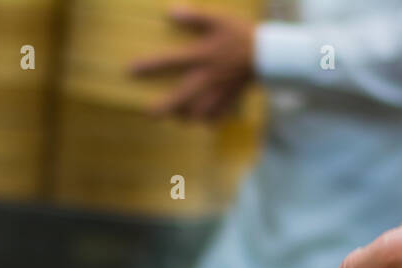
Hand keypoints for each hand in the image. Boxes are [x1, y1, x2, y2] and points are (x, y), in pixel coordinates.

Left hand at [129, 6, 255, 119]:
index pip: (169, 62)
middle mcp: (206, 78)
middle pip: (180, 98)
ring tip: (178, 117)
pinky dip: (209, 120)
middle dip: (164, 109)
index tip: (130, 71)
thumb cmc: (242, 35)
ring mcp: (218, 92)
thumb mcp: (219, 20)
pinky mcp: (230, 99)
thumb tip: (172, 12)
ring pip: (197, 113)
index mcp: (201, 56)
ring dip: (185, 116)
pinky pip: (217, 116)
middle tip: (150, 114)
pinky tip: (203, 121)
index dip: (149, 67)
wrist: (271, 54)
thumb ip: (195, 17)